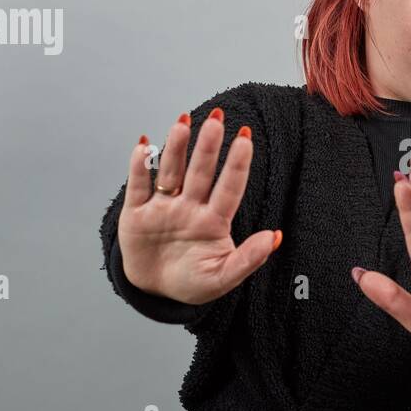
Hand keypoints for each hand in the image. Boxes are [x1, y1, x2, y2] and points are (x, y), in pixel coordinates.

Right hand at [117, 108, 278, 304]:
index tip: (245, 139)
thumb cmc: (193, 281)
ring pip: (171, 172)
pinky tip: (144, 145)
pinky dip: (139, 167)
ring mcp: (163, 208)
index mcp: (214, 221)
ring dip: (176, 148)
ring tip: (183, 123)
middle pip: (200, 173)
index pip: (229, 188)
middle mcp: (190, 207)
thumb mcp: (223, 278)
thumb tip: (274, 237)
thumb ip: (248, 260)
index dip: (236, 165)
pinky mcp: (136, 214)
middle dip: (207, 147)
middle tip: (216, 120)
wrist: (156, 290)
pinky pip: (138, 187)